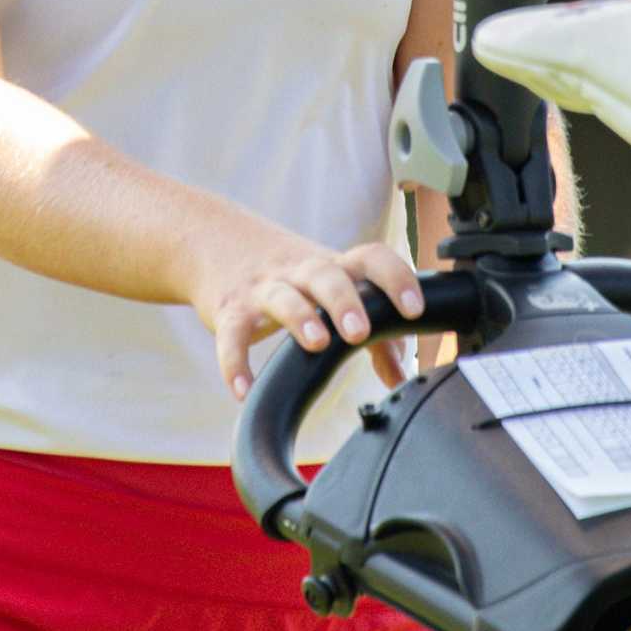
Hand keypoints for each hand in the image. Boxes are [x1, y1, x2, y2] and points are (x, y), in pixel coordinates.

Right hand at [194, 223, 428, 399]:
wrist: (216, 240)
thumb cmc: (292, 276)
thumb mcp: (332, 293)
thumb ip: (374, 335)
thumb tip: (401, 374)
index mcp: (334, 266)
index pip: (372, 257)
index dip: (396, 278)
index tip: (415, 309)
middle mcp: (301, 271)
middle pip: (326, 275)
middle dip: (345, 302)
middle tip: (360, 332)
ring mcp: (263, 288)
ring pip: (282, 296)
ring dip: (300, 318)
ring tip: (317, 343)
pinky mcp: (228, 309)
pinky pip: (231, 334)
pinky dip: (234, 362)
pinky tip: (244, 390)